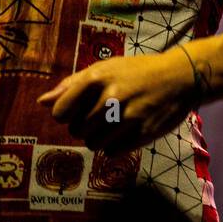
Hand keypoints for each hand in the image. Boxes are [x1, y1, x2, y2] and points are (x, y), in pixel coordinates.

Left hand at [36, 49, 197, 154]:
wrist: (180, 77)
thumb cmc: (137, 72)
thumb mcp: (105, 69)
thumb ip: (72, 85)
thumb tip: (42, 102)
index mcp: (97, 77)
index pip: (61, 112)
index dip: (65, 115)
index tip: (76, 111)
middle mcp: (111, 97)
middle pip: (77, 130)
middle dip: (85, 126)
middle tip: (102, 115)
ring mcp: (128, 117)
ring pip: (94, 144)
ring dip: (99, 138)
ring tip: (113, 124)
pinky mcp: (143, 133)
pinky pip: (112, 152)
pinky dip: (114, 146)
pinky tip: (125, 132)